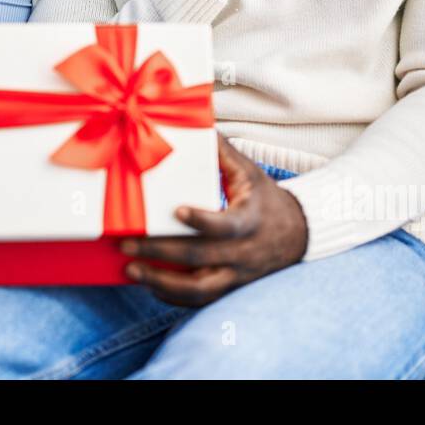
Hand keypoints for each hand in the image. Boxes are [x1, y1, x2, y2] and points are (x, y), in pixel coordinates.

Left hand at [118, 132, 307, 307]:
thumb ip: (223, 152)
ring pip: (198, 288)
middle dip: (160, 251)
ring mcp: (236, 274)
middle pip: (200, 256)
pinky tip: (150, 285)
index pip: (225, 225)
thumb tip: (196, 124)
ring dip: (162, 282)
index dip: (202, 220)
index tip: (176, 210)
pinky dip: (174, 295)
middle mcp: (243, 252)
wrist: (298, 235)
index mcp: (249, 220)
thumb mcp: (250, 173)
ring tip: (131, 270)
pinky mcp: (229, 287)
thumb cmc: (265, 199)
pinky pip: (200, 300)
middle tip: (126, 244)